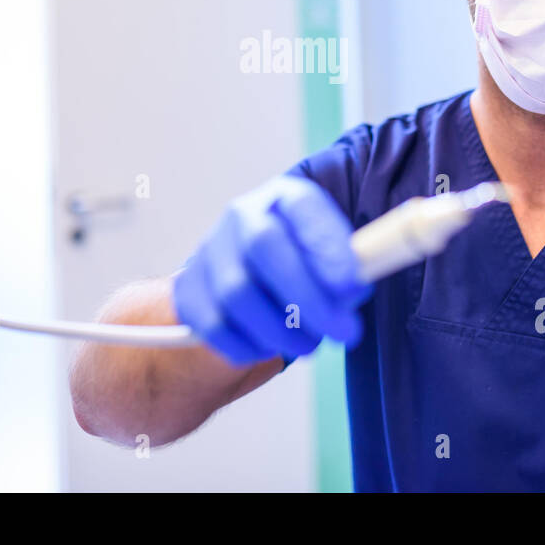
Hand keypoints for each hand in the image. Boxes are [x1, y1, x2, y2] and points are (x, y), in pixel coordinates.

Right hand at [172, 175, 369, 364]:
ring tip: (309, 343)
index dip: (328, 245)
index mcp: (284, 198)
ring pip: (237, 294)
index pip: (302, 207)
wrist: (246, 274)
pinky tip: (271, 346)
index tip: (355, 287)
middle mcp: (242, 216)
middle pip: (263, 247)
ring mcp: (209, 253)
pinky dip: (251, 347)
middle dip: (308, 298)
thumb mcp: (331, 253)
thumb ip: (345, 266)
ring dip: (282, 330)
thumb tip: (346, 291)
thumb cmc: (301, 263)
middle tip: (344, 333)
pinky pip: (215, 327)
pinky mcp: (189, 293)